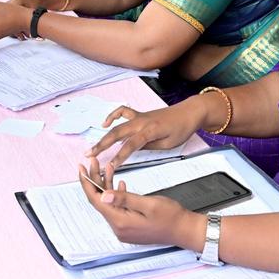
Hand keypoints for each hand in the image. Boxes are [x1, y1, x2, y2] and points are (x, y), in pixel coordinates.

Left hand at [78, 158, 199, 248]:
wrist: (185, 230)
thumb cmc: (171, 217)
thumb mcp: (148, 204)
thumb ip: (125, 199)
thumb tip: (104, 196)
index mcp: (121, 222)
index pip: (96, 200)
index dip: (87, 182)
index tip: (81, 167)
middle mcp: (119, 227)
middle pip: (100, 200)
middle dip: (95, 180)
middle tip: (93, 161)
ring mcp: (124, 228)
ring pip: (108, 203)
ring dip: (106, 185)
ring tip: (106, 166)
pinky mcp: (130, 226)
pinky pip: (117, 208)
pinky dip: (116, 193)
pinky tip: (119, 182)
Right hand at [86, 99, 207, 166]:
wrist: (189, 112)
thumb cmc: (181, 129)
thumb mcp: (169, 144)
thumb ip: (149, 146)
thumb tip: (133, 149)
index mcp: (151, 131)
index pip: (131, 145)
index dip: (119, 156)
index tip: (109, 166)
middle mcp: (142, 122)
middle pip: (118, 133)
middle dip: (102, 145)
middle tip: (90, 155)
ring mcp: (140, 116)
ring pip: (117, 125)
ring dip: (103, 135)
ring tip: (93, 146)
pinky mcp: (140, 114)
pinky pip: (123, 112)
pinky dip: (112, 116)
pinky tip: (105, 123)